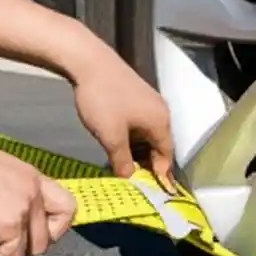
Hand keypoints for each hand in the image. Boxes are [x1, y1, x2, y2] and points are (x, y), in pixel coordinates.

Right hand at [0, 139, 76, 255]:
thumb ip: (10, 190)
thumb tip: (6, 212)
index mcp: (31, 176)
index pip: (67, 206)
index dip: (54, 226)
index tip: (31, 231)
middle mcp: (33, 192)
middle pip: (51, 236)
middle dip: (27, 245)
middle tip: (1, 241)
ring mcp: (24, 209)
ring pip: (33, 250)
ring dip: (9, 251)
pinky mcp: (9, 226)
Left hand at [71, 52, 175, 187]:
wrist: (89, 62)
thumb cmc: (103, 100)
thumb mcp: (111, 137)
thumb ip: (122, 161)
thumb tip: (129, 178)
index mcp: (160, 123)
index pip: (167, 156)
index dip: (162, 175)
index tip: (159, 192)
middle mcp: (160, 112)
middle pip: (160, 145)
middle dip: (150, 165)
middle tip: (139, 183)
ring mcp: (149, 102)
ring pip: (148, 135)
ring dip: (139, 152)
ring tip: (126, 167)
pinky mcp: (137, 96)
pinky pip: (141, 124)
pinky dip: (133, 138)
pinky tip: (119, 145)